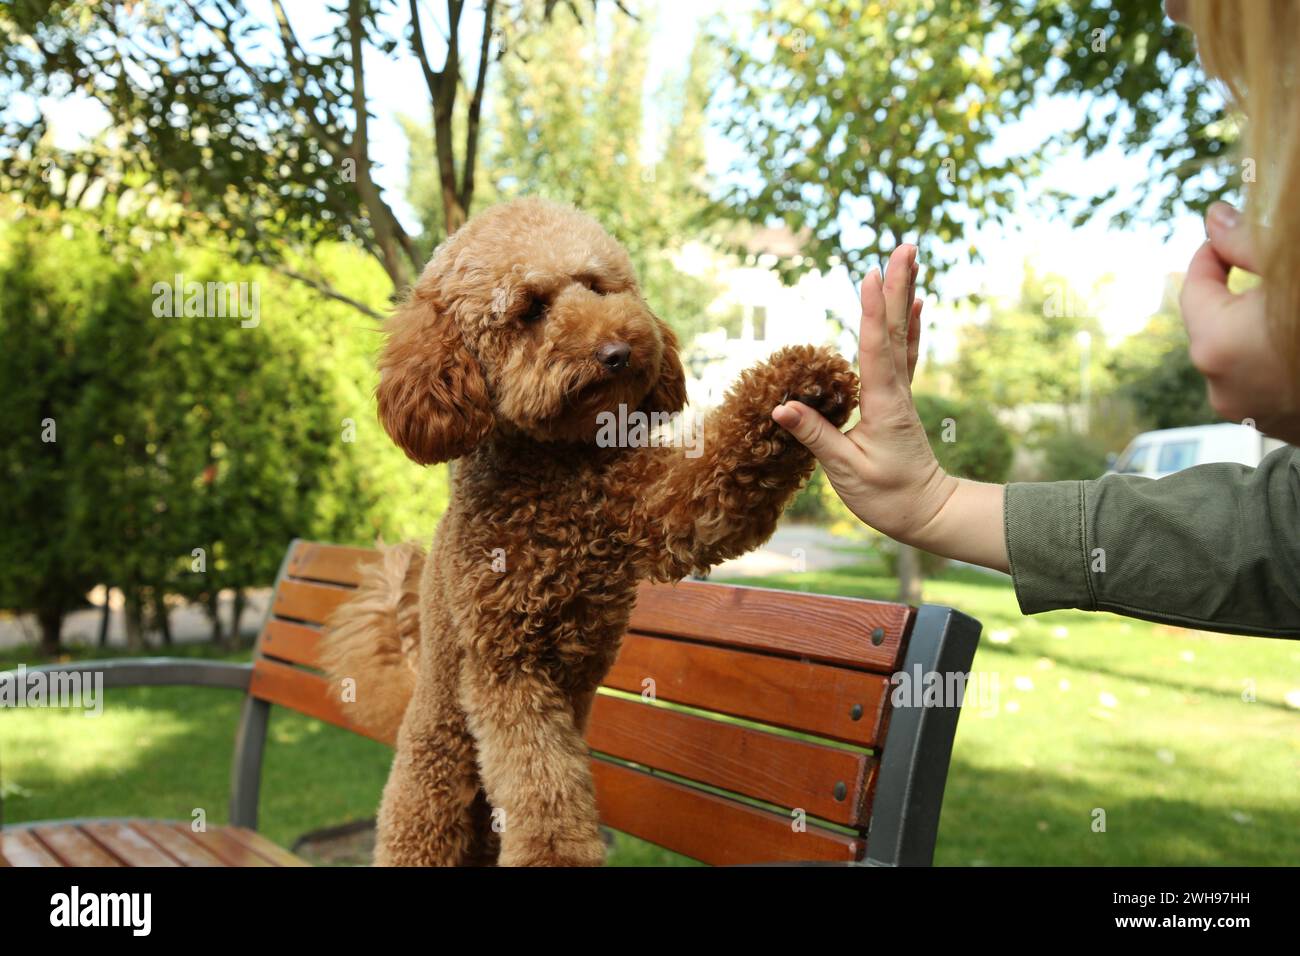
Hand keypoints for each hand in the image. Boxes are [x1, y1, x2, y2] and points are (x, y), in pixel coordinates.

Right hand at [771, 245, 949, 543]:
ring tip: (910, 260)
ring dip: (905, 295)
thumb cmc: (888, 497)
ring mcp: (902, 392)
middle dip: (898, 286)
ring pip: (904, 335)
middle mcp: (897, 391)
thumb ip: (816, 436)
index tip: (870, 275)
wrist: (928, 513)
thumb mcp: (846, 472)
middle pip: (896, 330)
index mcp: (884, 404)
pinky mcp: (900, 399)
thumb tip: (781, 408)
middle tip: (905, 246)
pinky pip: (907, 353)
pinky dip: (910, 325)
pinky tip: (917, 304)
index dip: (872, 312)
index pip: (876, 350)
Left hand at [1183, 202, 1299, 442]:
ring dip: (1258, 325)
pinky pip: (1262, 379)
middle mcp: (1221, 386)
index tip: (1228, 237)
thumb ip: (1250, 242)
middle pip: (1214, 323)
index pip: (1195, 287)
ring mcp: (1246, 412)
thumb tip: (1216, 218)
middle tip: (1265, 266)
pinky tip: (1297, 340)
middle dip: (1236, 291)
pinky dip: (1275, 355)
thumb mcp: (1298, 270)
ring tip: (1289, 305)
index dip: (1213, 256)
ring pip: (1239, 351)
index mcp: (1217, 343)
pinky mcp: (1273, 426)